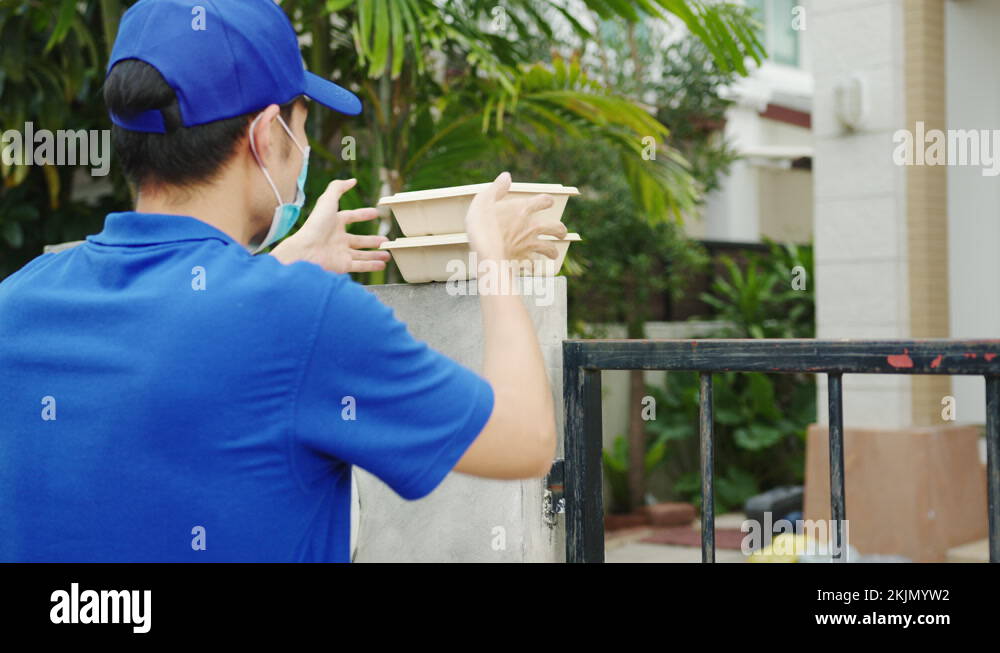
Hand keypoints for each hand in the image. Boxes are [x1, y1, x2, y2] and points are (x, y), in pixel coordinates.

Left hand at [270, 178, 389, 273]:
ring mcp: (340, 253)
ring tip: (387, 255)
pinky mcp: (342, 266)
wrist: (305, 251)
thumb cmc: (315, 225)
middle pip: (358, 240)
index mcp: (333, 223)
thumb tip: (352, 180)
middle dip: (372, 240)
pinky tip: (382, 265)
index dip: (362, 214)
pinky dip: (372, 266)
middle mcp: (337, 239)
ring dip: (375, 255)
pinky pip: (360, 266)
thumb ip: (338, 188)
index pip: (350, 217)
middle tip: (385, 239)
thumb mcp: (327, 201)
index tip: (375, 213)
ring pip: (361, 255)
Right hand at [465, 171, 567, 262]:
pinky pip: (534, 264)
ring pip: (549, 248)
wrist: (486, 253)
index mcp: (523, 209)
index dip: (547, 201)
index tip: (547, 202)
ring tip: (553, 254)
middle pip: (555, 227)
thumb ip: (496, 188)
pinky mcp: (525, 259)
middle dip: (559, 229)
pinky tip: (534, 268)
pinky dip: (535, 266)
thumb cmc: (483, 226)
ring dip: (552, 251)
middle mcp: (531, 226)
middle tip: (560, 232)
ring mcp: (530, 244)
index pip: (544, 201)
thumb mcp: (484, 200)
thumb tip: (506, 176)